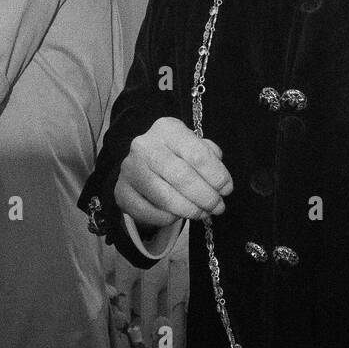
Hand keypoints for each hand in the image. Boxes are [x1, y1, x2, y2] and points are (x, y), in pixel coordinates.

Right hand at [115, 117, 232, 227]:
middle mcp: (144, 145)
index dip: (216, 175)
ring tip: (204, 213)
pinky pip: (150, 212)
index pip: (197, 154)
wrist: (142, 167)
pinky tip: (180, 216)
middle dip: (206, 196)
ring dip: (191, 210)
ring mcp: (129, 169)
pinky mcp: (121, 192)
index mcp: (167, 129)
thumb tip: (221, 178)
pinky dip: (169, 218)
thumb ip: (209, 156)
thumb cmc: (176, 155)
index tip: (227, 189)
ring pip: (166, 197)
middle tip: (218, 207)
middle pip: (182, 176)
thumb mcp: (194, 147)